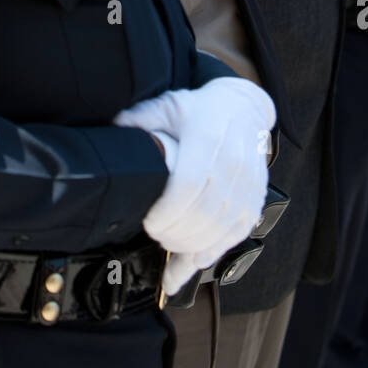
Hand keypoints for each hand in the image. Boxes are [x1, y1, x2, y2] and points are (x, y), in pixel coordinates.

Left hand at [115, 77, 273, 266]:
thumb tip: (113, 132)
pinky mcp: (254, 200)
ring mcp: (247, 184)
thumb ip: (140, 120)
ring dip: (191, 246)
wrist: (244, 109)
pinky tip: (192, 261)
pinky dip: (212, 252)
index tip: (149, 222)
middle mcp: (232, 163)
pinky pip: (235, 235)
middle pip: (204, 214)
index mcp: (207, 138)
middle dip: (174, 233)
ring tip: (168, 245)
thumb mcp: (168, 106)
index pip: (189, 186)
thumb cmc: (202, 111)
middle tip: (154, 234)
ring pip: (220, 229)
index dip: (168, 212)